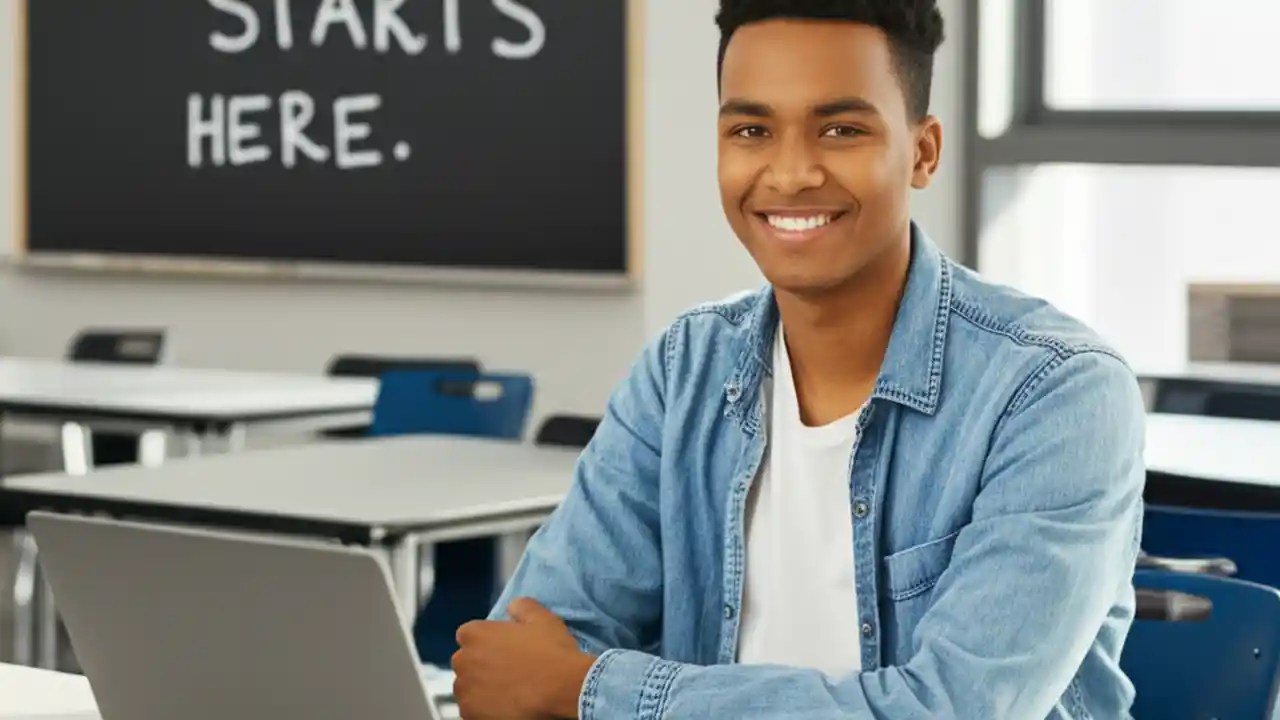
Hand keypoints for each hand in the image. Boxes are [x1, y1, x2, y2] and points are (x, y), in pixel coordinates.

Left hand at [452, 598, 596, 718]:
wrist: (562, 689)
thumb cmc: (552, 653)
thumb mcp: (542, 618)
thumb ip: (521, 607)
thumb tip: (514, 607)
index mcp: (474, 633)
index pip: (469, 635)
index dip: (488, 642)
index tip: (503, 649)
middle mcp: (463, 660)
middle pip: (467, 662)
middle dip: (482, 666)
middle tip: (508, 671)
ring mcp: (465, 690)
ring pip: (468, 688)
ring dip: (482, 688)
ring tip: (509, 691)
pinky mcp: (470, 715)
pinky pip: (473, 711)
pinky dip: (485, 710)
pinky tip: (507, 706)